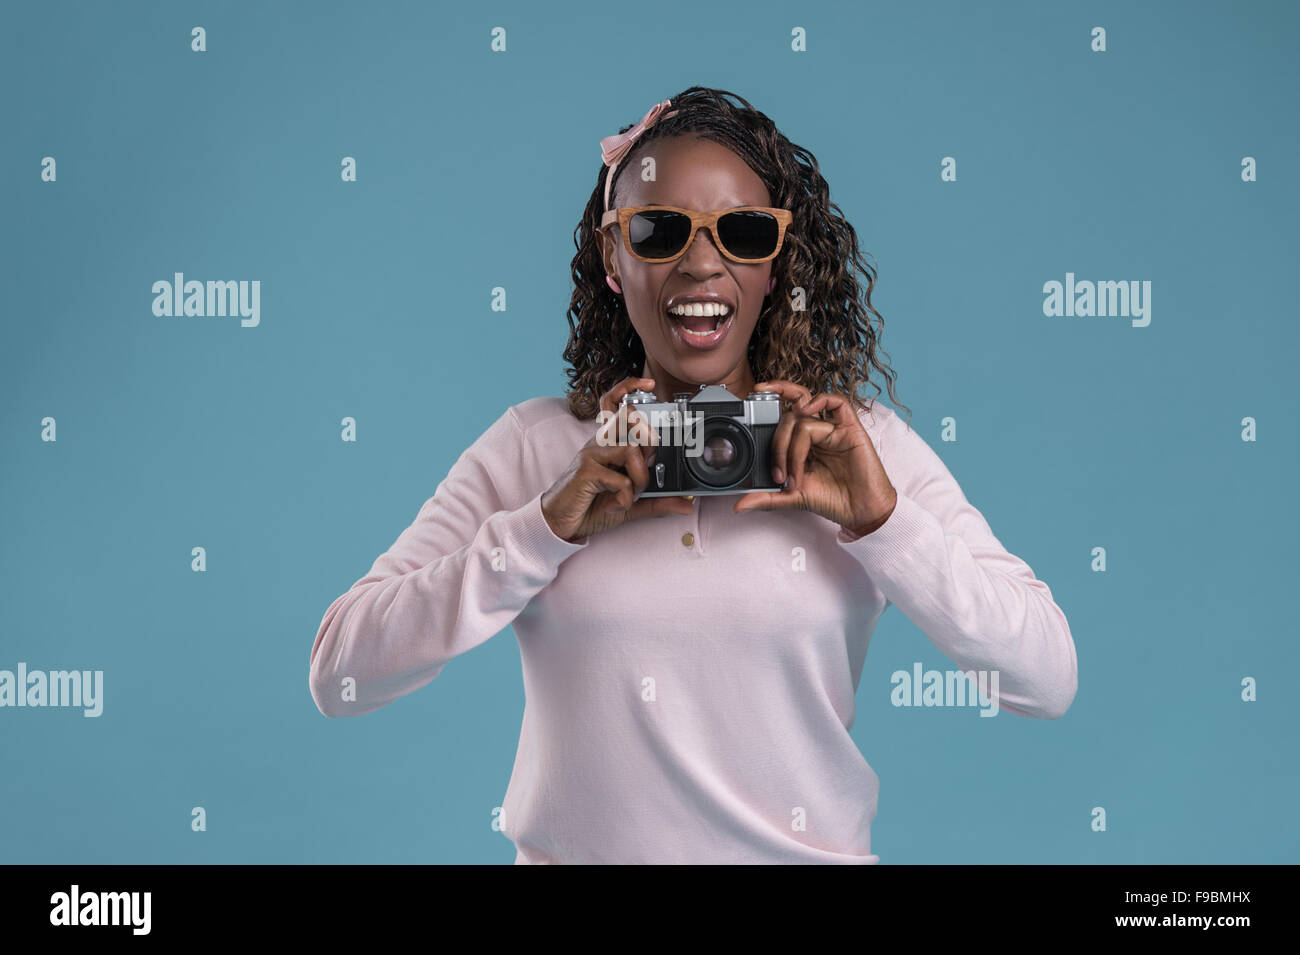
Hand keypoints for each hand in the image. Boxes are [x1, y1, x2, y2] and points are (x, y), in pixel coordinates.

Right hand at [541, 376, 695, 542]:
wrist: (560, 522)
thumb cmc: (591, 506)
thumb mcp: (631, 504)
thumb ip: (658, 502)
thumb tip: (687, 504)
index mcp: (607, 443)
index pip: (614, 404)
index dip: (628, 387)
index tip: (649, 383)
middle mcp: (598, 442)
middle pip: (628, 419)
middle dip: (649, 443)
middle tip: (647, 470)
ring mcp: (591, 454)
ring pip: (631, 450)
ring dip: (640, 478)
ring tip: (632, 495)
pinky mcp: (586, 471)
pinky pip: (620, 478)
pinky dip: (626, 497)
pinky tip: (616, 505)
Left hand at [732, 379, 897, 536]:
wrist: (862, 512)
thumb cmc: (834, 501)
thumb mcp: (793, 498)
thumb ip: (768, 497)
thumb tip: (740, 506)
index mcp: (802, 444)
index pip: (781, 417)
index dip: (766, 402)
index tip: (747, 402)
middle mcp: (817, 433)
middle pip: (788, 418)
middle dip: (777, 446)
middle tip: (779, 475)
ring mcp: (833, 429)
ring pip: (805, 415)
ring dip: (793, 442)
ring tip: (794, 467)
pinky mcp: (851, 429)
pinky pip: (837, 402)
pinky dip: (819, 401)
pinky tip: (808, 411)